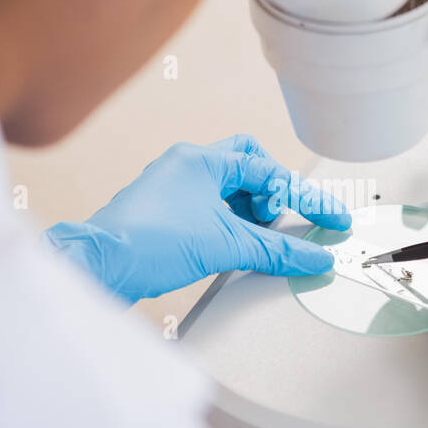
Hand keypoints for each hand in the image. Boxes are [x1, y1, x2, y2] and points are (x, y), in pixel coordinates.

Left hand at [44, 135, 349, 303]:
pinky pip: (208, 209)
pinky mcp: (161, 213)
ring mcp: (171, 188)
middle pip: (247, 167)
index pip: (269, 172)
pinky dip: (228, 224)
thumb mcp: (225, 245)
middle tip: (279, 219)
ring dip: (249, 212)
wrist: (98, 268)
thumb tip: (312, 257)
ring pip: (226, 189)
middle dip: (271, 193)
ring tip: (257, 238)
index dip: (305, 199)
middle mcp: (185, 166)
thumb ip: (277, 250)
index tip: (329, 221)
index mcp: (202, 160)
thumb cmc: (146, 244)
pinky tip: (233, 245)